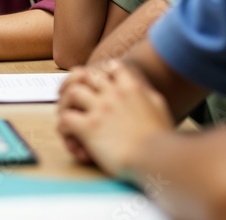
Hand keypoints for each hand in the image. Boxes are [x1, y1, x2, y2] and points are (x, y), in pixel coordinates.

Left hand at [56, 60, 172, 178]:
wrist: (157, 158)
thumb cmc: (162, 138)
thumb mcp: (159, 107)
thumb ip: (146, 95)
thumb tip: (143, 91)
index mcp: (131, 88)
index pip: (112, 67)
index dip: (102, 72)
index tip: (96, 81)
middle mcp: (113, 93)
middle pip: (86, 76)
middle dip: (76, 84)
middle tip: (70, 96)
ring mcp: (100, 108)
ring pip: (71, 93)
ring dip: (65, 104)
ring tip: (65, 114)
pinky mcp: (89, 126)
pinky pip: (65, 119)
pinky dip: (63, 127)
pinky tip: (68, 135)